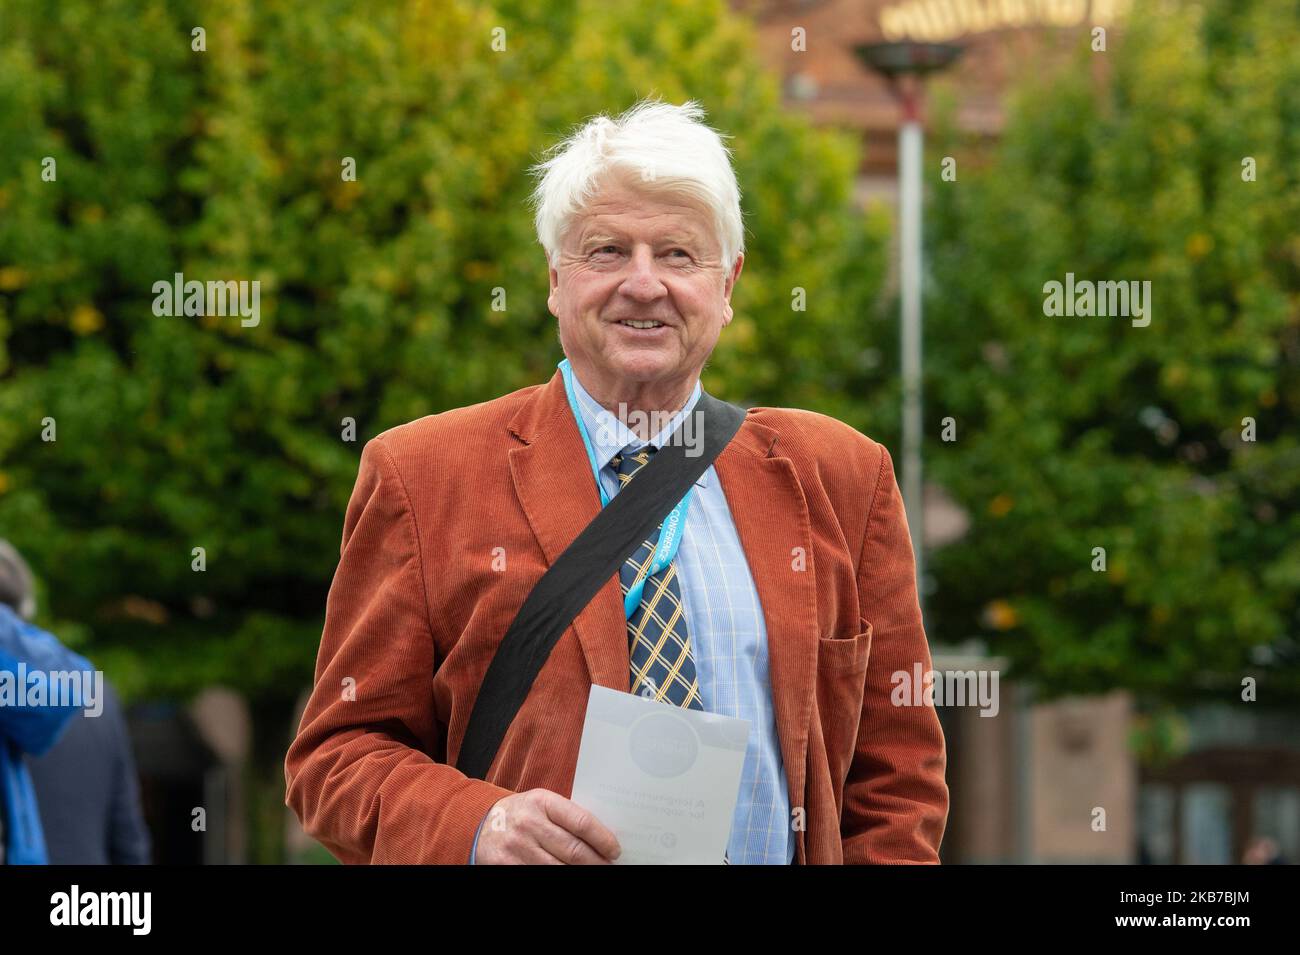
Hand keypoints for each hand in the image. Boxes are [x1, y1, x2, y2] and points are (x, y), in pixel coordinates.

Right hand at [476, 788, 620, 864]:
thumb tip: (600, 838)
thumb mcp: (541, 804)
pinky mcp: (508, 866)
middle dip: (597, 862)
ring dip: (582, 873)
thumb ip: (566, 816)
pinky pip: (540, 876)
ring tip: (592, 871)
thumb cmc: (521, 814)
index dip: (603, 839)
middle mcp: (529, 823)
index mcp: (542, 802)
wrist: (479, 824)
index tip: (614, 850)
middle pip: (574, 851)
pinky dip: (559, 878)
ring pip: (560, 869)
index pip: (582, 823)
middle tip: (608, 866)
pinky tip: (568, 875)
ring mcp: (518, 847)